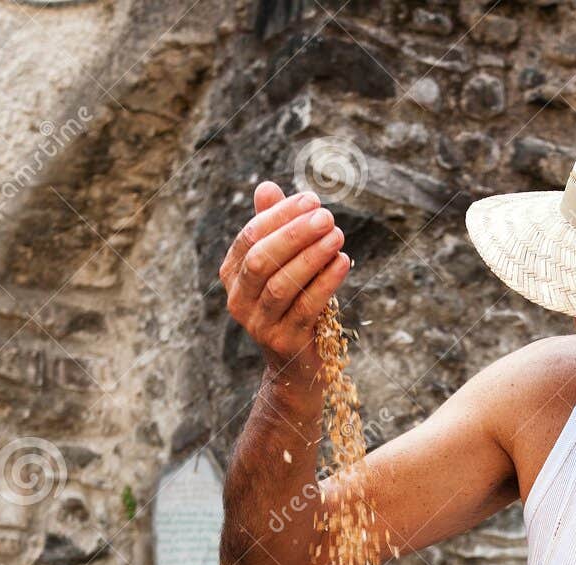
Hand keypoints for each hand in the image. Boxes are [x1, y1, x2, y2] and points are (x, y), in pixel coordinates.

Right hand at [218, 180, 349, 383]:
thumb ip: (272, 227)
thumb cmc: (291, 303)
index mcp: (232, 275)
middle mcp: (238, 301)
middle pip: (261, 260)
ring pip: (282, 285)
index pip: (249, 238)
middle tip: (327, 216)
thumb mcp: (281, 265)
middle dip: (294, 234)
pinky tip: (343, 262)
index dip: (279, 216)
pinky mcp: (285, 344)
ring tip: (338, 236)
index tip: (312, 200)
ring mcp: (259, 325)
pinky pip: (306, 308)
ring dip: (312, 256)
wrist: (297, 365)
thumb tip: (267, 187)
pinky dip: (326, 282)